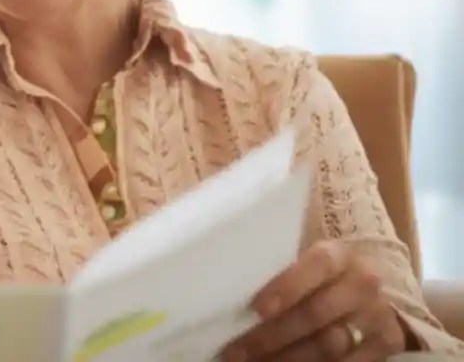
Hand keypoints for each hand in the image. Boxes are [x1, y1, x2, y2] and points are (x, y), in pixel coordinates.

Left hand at [220, 240, 408, 360]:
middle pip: (314, 314)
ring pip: (328, 345)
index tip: (257, 309)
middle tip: (234, 352)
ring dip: (285, 360)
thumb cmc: (315, 277)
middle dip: (269, 337)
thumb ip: (273, 270)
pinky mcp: (387, 344)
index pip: (316, 266)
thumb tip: (218, 282)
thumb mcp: (300, 263)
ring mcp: (377, 315)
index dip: (287, 287)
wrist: (366, 294)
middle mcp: (362, 283)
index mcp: (337, 256)